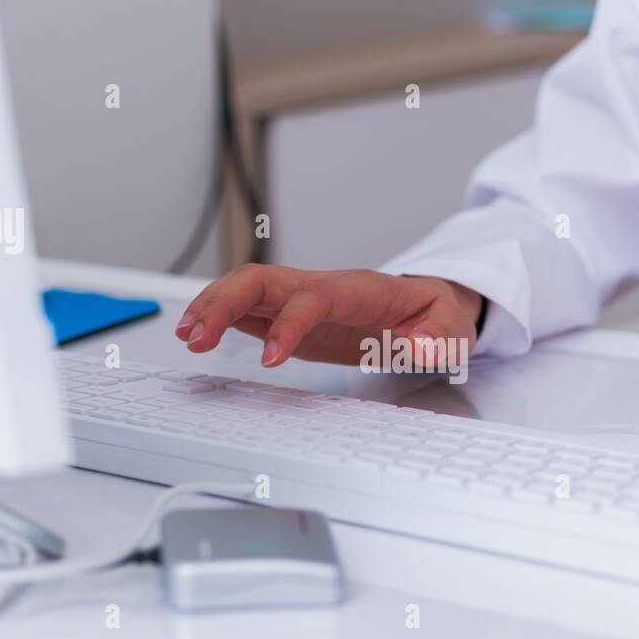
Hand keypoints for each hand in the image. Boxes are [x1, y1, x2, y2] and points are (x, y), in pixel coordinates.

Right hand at [174, 264, 481, 366]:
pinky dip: (219, 318)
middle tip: (196, 338)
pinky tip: (197, 336)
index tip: (271, 360)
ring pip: (247, 288)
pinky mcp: (290, 315)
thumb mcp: (452, 330)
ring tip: (186, 337)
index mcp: (358, 289)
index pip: (314, 297)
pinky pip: (249, 308)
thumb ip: (439, 338)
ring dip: (211, 307)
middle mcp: (322, 287)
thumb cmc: (436, 315)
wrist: (428, 306)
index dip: (289, 324)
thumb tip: (419, 347)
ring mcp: (301, 299)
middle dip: (224, 302)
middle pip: (263, 278)